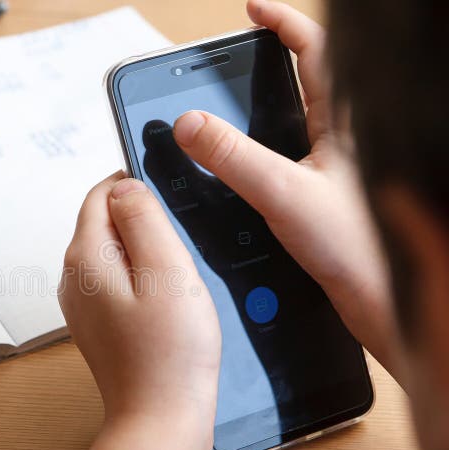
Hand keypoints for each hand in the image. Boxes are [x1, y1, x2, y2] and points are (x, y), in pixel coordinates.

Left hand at [49, 173, 220, 449]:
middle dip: (142, 223)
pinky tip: (165, 303)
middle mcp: (73, 277)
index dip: (135, 188)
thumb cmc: (170, 350)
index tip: (169, 204)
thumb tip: (124, 186)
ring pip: (113, 252)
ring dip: (144, 253)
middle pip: (105, 222)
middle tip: (179, 251)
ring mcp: (81, 303)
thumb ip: (142, 218)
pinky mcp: (96, 323)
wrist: (161, 418)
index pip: (101, 194)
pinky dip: (141, 279)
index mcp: (85, 256)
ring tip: (175, 281)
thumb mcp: (166, 268)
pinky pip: (116, 281)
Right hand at [172, 0, 405, 385]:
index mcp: (343, 122)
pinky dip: (272, 142)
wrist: (381, 299)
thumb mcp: (282, 193)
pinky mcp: (329, 192)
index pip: (316, 49)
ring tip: (239, 99)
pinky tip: (249, 163)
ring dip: (273, 101)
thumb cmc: (357, 248)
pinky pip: (297, 150)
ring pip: (303, 116)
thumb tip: (190, 124)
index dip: (283, 23)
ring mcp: (338, 164)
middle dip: (278, 57)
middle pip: (312, 77)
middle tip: (243, 52)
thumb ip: (232, 157)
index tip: (252, 10)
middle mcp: (344, 137)